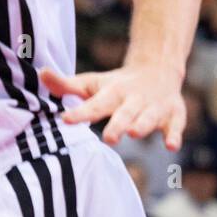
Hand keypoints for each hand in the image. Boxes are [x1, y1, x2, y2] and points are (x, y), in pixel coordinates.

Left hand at [41, 63, 186, 150]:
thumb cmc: (115, 85)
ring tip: (134, 133)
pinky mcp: (173, 114)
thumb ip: (66, 85)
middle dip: (118, 124)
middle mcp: (133, 99)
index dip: (80, 112)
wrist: (157, 70)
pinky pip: (176, 125)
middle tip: (109, 138)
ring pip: (149, 118)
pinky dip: (174, 134)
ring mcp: (155, 107)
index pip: (94, 104)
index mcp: (112, 92)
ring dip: (143, 125)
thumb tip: (39, 73)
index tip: (65, 119)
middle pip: (124, 113)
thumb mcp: (91, 83)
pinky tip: (171, 146)